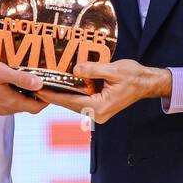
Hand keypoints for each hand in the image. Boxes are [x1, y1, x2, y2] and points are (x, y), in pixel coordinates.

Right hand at [0, 55, 47, 115]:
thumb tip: (40, 84)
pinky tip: (9, 80)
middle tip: (40, 77)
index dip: (46, 98)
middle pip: (27, 105)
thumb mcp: (1, 71)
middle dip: (36, 94)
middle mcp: (4, 110)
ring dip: (23, 93)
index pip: (36, 107)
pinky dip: (12, 93)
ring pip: (16, 103)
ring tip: (25, 76)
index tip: (50, 85)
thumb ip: (21, 79)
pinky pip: (6, 101)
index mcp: (10, 102)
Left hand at [35, 59, 169, 123]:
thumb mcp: (113, 69)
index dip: (52, 95)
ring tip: (44, 85)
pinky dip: (70, 94)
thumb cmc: (134, 76)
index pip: (70, 100)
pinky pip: (81, 101)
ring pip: (74, 103)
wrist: (148, 83)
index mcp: (100, 106)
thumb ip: (93, 69)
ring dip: (60, 95)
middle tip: (34, 86)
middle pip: (69, 104)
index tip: (38, 89)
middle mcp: (97, 114)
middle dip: (52, 95)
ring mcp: (99, 112)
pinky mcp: (100, 108)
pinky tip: (61, 85)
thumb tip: (75, 69)